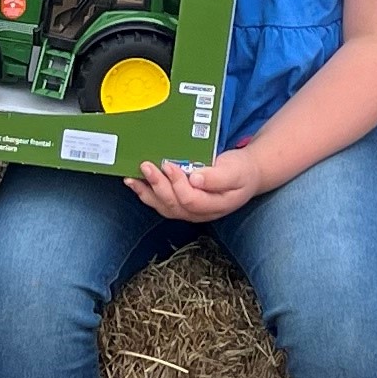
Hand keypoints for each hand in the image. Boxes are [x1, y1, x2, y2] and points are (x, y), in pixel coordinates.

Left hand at [129, 150, 262, 221]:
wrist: (245, 176)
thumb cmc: (241, 171)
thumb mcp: (236, 171)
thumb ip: (218, 177)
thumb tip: (196, 179)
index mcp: (215, 205)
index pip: (191, 199)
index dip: (178, 184)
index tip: (169, 165)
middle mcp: (199, 212)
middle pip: (174, 204)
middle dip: (158, 185)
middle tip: (146, 166)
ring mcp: (189, 211)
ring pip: (164, 207)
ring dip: (146, 192)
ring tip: (131, 178)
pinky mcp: (181, 204)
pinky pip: (161, 203)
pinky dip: (146, 194)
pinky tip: (136, 183)